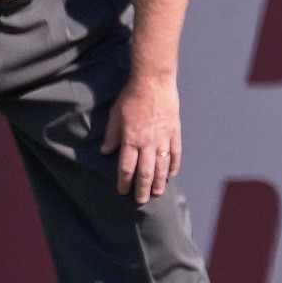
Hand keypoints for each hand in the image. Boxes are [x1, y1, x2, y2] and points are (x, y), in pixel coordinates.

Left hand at [101, 71, 181, 203]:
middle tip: (141, 200)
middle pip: (146, 172)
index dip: (124, 181)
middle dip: (142, 189)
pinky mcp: (174, 132)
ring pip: (162, 167)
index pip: (127, 167)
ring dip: (159, 182)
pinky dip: (174, 166)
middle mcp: (148, 143)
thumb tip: (105, 151)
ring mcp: (163, 139)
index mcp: (131, 140)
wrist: (153, 82)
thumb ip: (111, 135)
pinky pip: (176, 154)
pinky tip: (171, 175)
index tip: (122, 190)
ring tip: (157, 193)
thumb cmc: (131, 97)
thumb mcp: (115, 115)